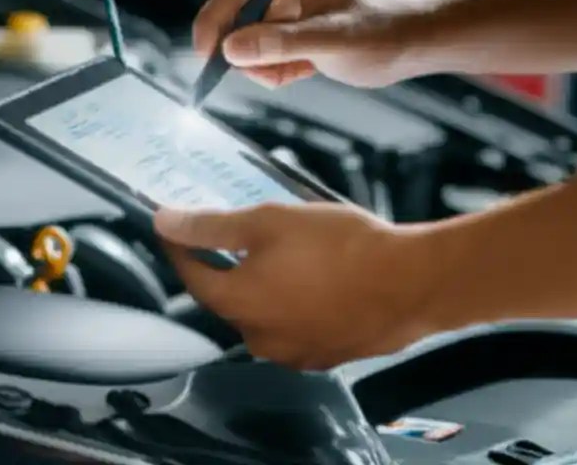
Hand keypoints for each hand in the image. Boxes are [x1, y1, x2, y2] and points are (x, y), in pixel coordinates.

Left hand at [155, 203, 441, 369]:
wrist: (412, 283)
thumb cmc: (341, 247)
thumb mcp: (268, 221)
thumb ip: (212, 225)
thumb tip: (165, 222)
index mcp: (237, 303)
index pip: (191, 275)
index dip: (180, 248)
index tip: (173, 227)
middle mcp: (258, 337)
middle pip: (226, 297)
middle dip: (224, 266)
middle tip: (230, 235)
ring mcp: (293, 353)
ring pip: (263, 314)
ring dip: (263, 287)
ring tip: (281, 254)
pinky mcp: (326, 356)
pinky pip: (295, 327)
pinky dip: (293, 305)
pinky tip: (312, 280)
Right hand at [193, 0, 427, 87]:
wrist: (416, 44)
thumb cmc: (384, 31)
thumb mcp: (330, 39)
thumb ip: (280, 43)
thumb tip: (230, 49)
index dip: (214, 21)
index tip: (206, 53)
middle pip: (235, 17)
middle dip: (241, 50)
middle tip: (253, 73)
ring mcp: (287, 10)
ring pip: (248, 42)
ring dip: (261, 65)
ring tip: (292, 73)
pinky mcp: (293, 32)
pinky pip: (265, 55)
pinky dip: (275, 71)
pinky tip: (300, 73)